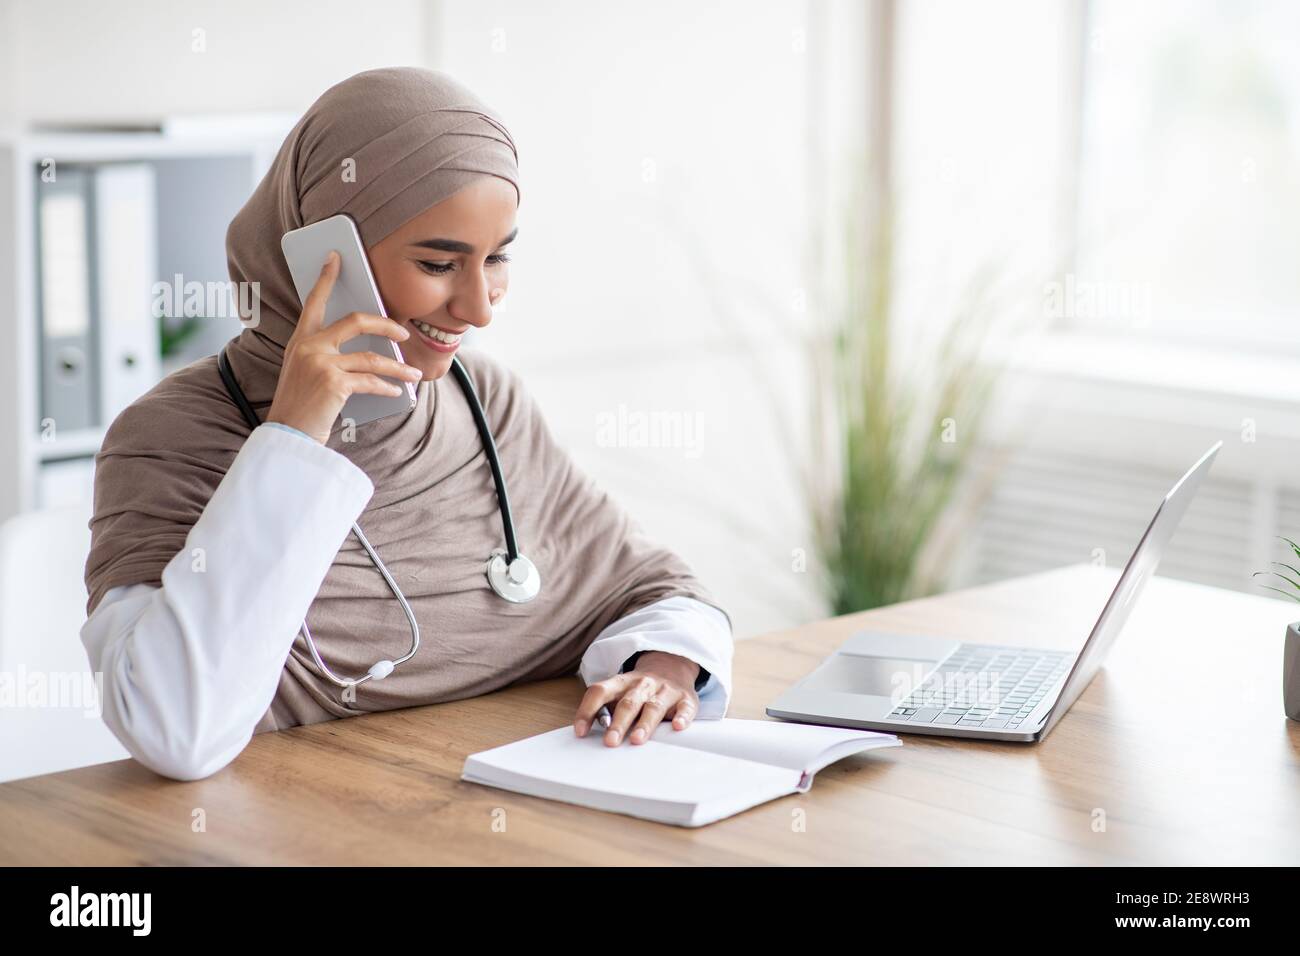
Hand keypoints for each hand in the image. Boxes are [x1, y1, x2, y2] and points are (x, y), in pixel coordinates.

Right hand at [265, 250, 422, 443]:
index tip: (336, 258)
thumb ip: (328, 356)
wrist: (287, 436)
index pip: (314, 302)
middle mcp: (309, 347)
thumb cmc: (301, 407)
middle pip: (356, 321)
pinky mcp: (334, 383)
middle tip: (404, 333)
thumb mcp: (307, 374)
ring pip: (372, 357)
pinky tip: (396, 392)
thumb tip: (368, 350)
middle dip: (387, 324)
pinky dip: (387, 387)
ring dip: (397, 367)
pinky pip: (371, 380)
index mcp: (300, 341)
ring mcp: (321, 363)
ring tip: (413, 374)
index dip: (326, 279)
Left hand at [573, 651, 700, 746]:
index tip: (580, 732)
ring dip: (645, 723)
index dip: (588, 710)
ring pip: (653, 707)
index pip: (600, 691)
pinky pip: (684, 708)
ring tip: (637, 740)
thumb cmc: (640, 689)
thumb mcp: (620, 691)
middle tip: (610, 742)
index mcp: (621, 682)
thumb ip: (605, 708)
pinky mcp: (685, 698)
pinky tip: (677, 726)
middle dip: (618, 723)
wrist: (672, 666)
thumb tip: (587, 732)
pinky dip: (682, 716)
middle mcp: (643, 684)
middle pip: (628, 703)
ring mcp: (665, 690)